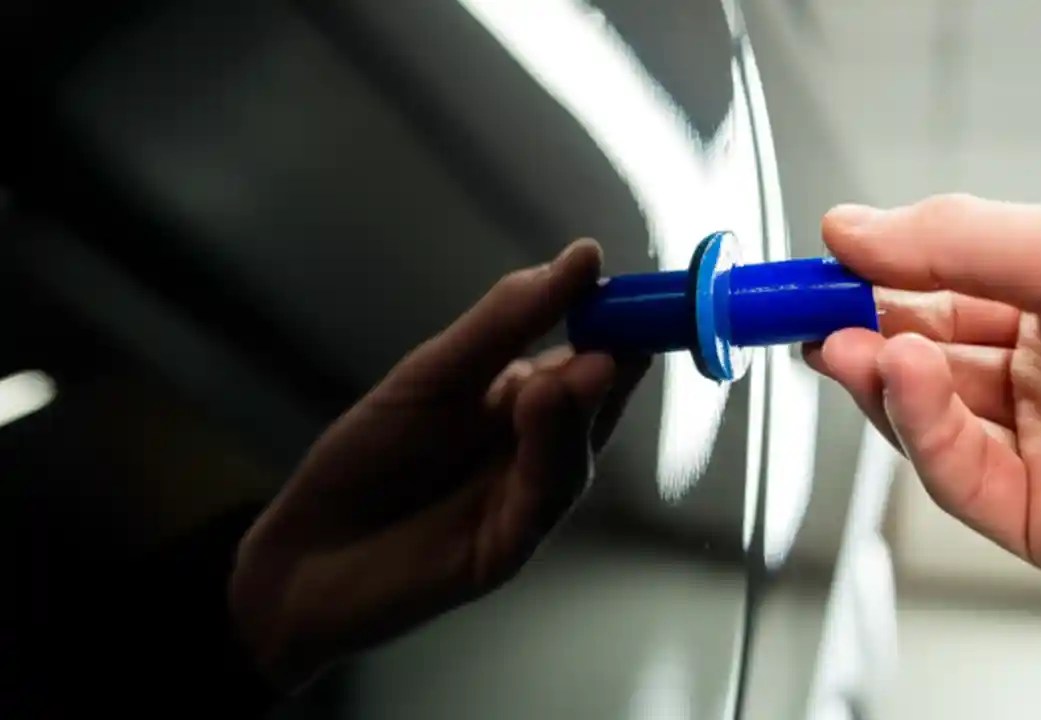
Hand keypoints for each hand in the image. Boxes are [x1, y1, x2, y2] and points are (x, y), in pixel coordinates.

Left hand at [229, 240, 648, 690]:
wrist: (306, 551)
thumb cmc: (365, 455)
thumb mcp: (432, 373)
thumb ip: (506, 321)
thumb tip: (582, 259)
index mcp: (526, 396)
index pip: (592, 350)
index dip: (620, 318)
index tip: (640, 287)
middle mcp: (539, 445)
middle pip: (598, 402)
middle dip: (618, 359)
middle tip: (629, 322)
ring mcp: (529, 497)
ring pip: (576, 450)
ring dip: (581, 405)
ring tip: (586, 361)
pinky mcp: (511, 546)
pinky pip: (543, 497)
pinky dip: (550, 453)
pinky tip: (543, 405)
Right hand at [806, 194, 1040, 594]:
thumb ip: (947, 240)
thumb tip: (852, 228)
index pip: (931, 292)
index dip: (862, 281)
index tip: (804, 271)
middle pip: (918, 361)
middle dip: (856, 335)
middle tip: (800, 314)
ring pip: (926, 423)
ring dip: (882, 381)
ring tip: (848, 345)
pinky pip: (956, 477)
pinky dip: (920, 429)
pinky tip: (906, 381)